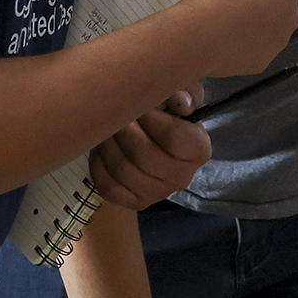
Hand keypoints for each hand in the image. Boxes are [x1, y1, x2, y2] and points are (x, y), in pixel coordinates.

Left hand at [88, 89, 211, 209]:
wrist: (158, 141)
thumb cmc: (170, 112)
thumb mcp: (181, 95)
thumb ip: (183, 94)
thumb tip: (180, 102)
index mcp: (199, 151)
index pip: (173, 136)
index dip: (150, 117)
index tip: (137, 102)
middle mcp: (182, 177)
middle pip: (145, 155)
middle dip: (124, 130)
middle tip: (114, 112)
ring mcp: (158, 193)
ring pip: (123, 170)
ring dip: (108, 144)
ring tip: (104, 126)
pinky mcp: (136, 203)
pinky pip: (109, 187)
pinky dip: (99, 165)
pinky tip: (100, 148)